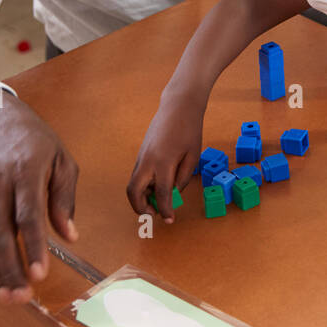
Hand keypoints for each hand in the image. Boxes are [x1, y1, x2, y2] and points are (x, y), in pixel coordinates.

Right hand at [0, 92, 78, 303]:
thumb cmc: (35, 141)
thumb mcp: (62, 161)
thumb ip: (65, 199)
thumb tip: (71, 236)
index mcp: (26, 172)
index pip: (27, 216)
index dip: (32, 247)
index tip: (40, 274)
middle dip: (10, 269)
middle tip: (23, 297)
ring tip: (8, 297)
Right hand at [127, 91, 204, 222]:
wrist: (178, 106)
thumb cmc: (190, 129)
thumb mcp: (193, 156)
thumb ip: (183, 178)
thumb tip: (173, 194)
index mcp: (163, 162)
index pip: (160, 193)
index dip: (165, 210)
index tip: (169, 220)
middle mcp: (147, 160)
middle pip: (133, 192)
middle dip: (140, 208)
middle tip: (154, 214)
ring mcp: (141, 156)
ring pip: (133, 184)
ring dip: (141, 197)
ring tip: (157, 203)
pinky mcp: (141, 153)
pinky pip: (137, 175)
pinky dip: (143, 186)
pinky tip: (156, 188)